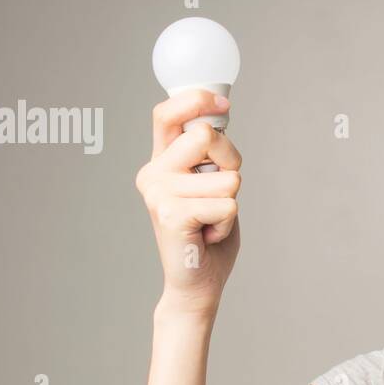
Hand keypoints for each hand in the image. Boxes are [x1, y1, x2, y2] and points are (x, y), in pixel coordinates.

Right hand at [135, 88, 242, 316]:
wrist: (198, 283)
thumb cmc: (209, 234)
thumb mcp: (212, 185)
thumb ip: (210, 156)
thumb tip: (219, 114)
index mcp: (161, 162)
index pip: (167, 114)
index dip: (196, 100)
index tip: (223, 105)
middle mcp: (153, 174)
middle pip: (206, 135)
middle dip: (230, 162)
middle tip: (219, 193)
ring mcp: (158, 193)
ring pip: (227, 176)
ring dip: (231, 202)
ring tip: (211, 221)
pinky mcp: (170, 214)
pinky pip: (227, 204)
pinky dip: (228, 222)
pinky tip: (208, 235)